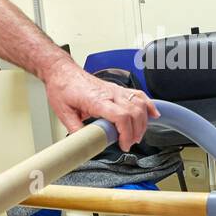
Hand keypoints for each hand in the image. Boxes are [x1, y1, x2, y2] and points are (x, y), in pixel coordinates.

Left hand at [43, 60, 159, 149]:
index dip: (126, 133)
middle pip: (134, 112)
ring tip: (137, 135)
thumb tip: (85, 143)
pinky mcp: (118, 88)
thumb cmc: (63, 87)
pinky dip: (148, 105)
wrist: (62, 72)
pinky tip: (153, 114)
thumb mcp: (63, 112)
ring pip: (139, 104)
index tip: (124, 144)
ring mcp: (116, 90)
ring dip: (143, 122)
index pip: (121, 116)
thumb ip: (75, 129)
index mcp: (97, 100)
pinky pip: (138, 95)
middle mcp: (110, 93)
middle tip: (129, 143)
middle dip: (136, 131)